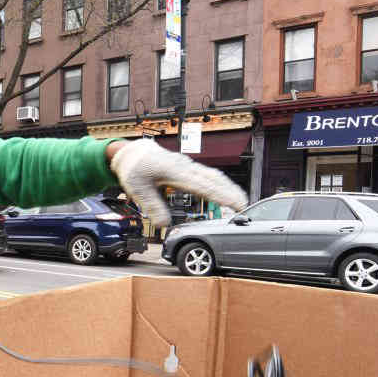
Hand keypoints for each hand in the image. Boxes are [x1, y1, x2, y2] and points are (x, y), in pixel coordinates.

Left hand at [108, 139, 247, 227]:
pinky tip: (227, 191)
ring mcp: (188, 166)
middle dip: (231, 192)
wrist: (132, 152)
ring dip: (229, 187)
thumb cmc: (134, 169)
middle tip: (245, 206)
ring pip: (213, 175)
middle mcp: (185, 167)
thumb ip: (152, 206)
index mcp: (174, 172)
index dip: (219, 195)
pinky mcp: (188, 168)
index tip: (233, 203)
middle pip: (213, 179)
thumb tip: (164, 225)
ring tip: (242, 201)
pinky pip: (208, 174)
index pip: (201, 186)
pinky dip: (221, 183)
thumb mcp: (137, 190)